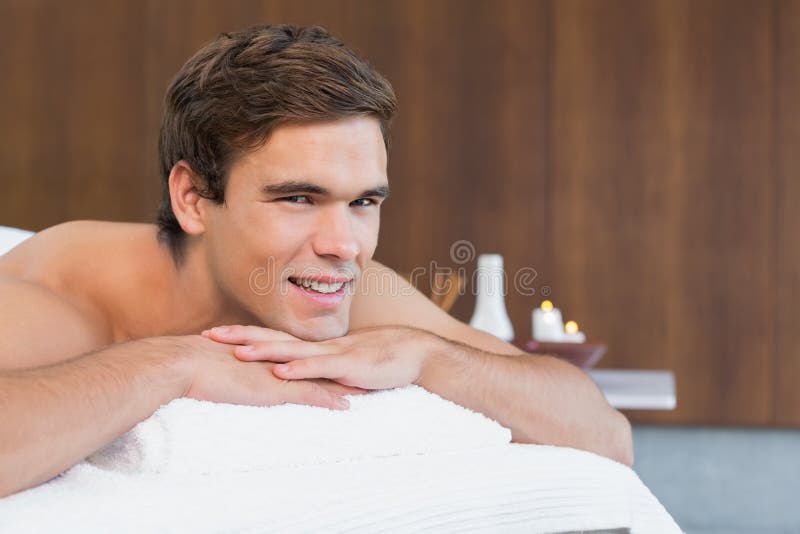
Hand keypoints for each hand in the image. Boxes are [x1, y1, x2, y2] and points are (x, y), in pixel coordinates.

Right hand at [163, 334, 365, 409]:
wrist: (184, 363)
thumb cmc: (193, 366)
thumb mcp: (218, 365)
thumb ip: (230, 369)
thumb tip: (230, 374)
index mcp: (264, 352)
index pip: (298, 356)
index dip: (319, 360)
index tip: (338, 364)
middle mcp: (275, 359)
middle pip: (316, 362)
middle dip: (341, 366)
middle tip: (365, 370)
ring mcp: (276, 372)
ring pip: (318, 377)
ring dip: (342, 384)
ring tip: (367, 388)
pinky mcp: (272, 388)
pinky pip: (306, 394)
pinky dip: (327, 399)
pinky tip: (345, 407)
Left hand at [202, 325, 437, 390]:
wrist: (417, 354)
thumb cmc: (384, 360)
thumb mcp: (348, 367)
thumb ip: (326, 373)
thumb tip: (304, 382)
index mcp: (318, 347)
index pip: (276, 338)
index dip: (248, 335)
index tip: (219, 334)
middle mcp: (320, 346)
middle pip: (274, 338)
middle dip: (242, 336)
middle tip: (210, 334)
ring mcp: (334, 354)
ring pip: (292, 351)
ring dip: (264, 350)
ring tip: (237, 351)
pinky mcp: (349, 367)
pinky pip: (320, 368)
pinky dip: (299, 369)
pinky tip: (280, 371)